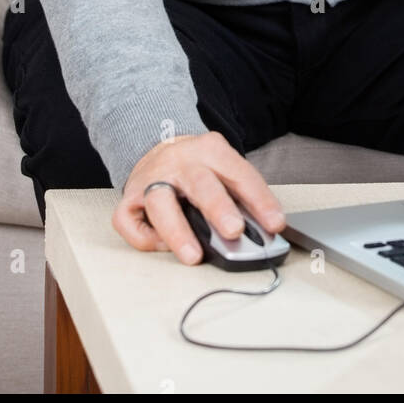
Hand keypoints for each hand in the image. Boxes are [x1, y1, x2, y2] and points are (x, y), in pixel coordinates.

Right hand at [112, 131, 286, 263]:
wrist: (157, 146)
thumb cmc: (197, 167)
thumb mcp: (223, 168)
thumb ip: (239, 195)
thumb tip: (263, 231)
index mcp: (210, 150)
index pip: (239, 174)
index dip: (259, 200)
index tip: (275, 224)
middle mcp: (180, 161)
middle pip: (200, 183)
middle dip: (219, 208)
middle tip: (235, 232)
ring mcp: (151, 178)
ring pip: (161, 203)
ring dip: (178, 231)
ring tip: (194, 255)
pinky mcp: (128, 198)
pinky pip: (130, 220)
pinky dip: (147, 238)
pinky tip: (163, 246)